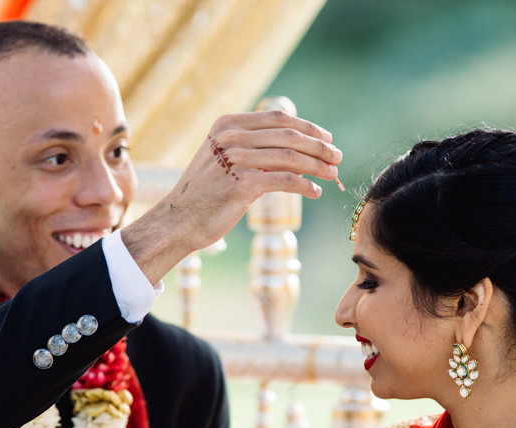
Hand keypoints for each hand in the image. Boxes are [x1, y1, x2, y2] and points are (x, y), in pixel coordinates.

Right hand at [122, 110, 340, 284]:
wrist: (178, 221)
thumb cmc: (203, 193)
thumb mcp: (222, 158)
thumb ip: (249, 146)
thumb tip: (291, 145)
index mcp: (227, 124)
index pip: (279, 118)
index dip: (308, 127)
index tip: (326, 138)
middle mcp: (231, 136)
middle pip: (289, 136)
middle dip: (319, 146)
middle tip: (337, 157)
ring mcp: (236, 159)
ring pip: (291, 158)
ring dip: (317, 166)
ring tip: (332, 174)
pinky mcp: (242, 184)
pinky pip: (285, 181)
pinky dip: (305, 186)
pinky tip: (315, 192)